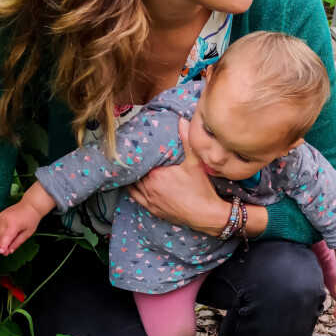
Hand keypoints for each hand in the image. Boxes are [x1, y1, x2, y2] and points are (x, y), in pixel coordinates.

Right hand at [0, 202, 42, 255]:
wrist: (30, 205)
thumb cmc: (31, 219)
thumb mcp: (28, 233)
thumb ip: (17, 242)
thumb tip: (9, 251)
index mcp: (14, 224)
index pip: (5, 237)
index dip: (3, 246)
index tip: (1, 252)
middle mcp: (5, 220)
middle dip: (2, 245)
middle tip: (7, 252)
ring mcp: (1, 217)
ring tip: (5, 245)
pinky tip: (1, 238)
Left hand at [129, 118, 236, 235]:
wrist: (206, 215)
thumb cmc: (201, 189)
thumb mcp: (195, 162)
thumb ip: (187, 140)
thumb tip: (182, 120)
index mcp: (156, 175)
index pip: (141, 161)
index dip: (138, 152)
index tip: (137, 144)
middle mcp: (149, 188)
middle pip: (135, 173)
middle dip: (134, 163)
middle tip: (131, 153)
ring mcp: (150, 200)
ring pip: (133, 185)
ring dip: (131, 176)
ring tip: (129, 167)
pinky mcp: (153, 210)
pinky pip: (136, 198)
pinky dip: (131, 190)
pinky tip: (130, 184)